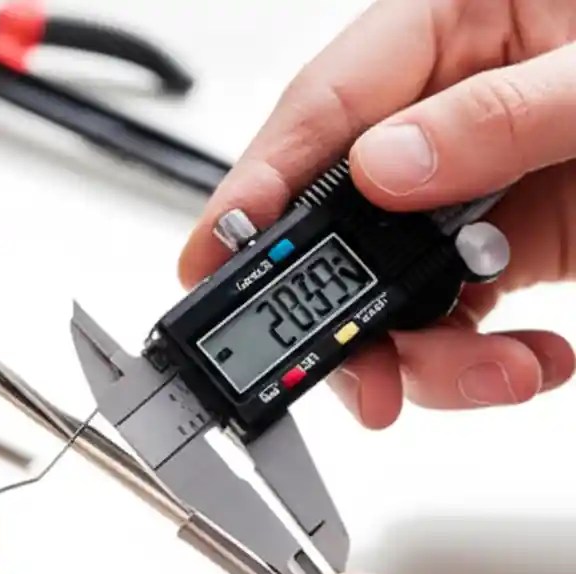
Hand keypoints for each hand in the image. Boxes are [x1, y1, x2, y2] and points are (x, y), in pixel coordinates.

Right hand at [179, 0, 575, 427]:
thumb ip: (497, 115)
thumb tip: (388, 166)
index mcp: (454, 23)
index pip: (326, 104)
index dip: (258, 183)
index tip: (215, 254)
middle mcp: (450, 106)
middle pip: (341, 209)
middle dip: (336, 299)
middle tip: (337, 365)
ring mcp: (479, 178)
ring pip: (395, 278)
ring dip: (419, 348)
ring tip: (473, 375)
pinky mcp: (514, 237)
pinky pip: (462, 311)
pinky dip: (481, 357)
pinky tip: (522, 363)